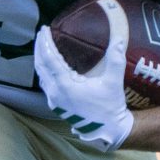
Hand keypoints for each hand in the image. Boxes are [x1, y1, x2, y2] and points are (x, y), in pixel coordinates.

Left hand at [30, 0, 134, 152]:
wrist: (108, 130)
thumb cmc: (110, 106)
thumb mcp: (113, 82)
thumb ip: (115, 59)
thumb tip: (119, 39)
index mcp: (66, 85)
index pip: (49, 59)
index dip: (45, 43)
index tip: (44, 29)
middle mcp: (55, 93)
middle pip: (41, 65)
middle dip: (39, 47)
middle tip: (42, 33)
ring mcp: (54, 100)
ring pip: (41, 75)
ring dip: (40, 59)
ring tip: (43, 45)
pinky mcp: (56, 104)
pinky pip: (45, 83)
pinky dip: (44, 70)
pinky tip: (49, 64)